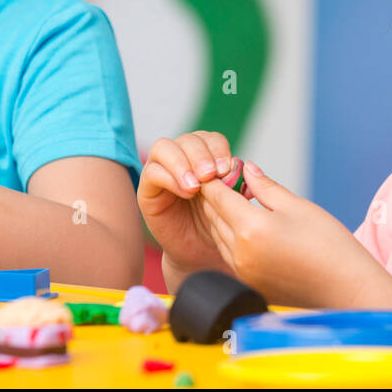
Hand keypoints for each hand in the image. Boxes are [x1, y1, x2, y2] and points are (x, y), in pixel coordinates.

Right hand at [137, 131, 236, 274]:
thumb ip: (236, 182)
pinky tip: (185, 192)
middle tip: (211, 175)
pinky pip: (152, 172)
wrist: (201, 253)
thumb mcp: (232, 201)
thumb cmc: (218, 225)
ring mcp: (161, 171)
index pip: (209, 138)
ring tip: (196, 186)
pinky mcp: (147, 189)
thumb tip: (245, 166)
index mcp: (204, 156)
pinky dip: (169, 178)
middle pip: (187, 139)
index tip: (227, 168)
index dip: (218, 148)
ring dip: (182, 163)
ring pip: (164, 147)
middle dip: (201, 154)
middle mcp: (181, 158)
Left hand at [195, 161, 391, 308]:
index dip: (213, 179)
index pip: (218, 197)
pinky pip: (228, 255)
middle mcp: (239, 253)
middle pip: (213, 217)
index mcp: (250, 228)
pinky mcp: (249, 284)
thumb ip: (265, 187)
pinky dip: (227, 237)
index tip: (215, 168)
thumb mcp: (297, 206)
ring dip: (218, 217)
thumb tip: (246, 169)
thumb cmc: (328, 243)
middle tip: (219, 179)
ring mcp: (242, 272)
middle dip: (213, 196)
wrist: (346, 288)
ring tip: (229, 200)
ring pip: (217, 236)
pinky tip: (240, 227)